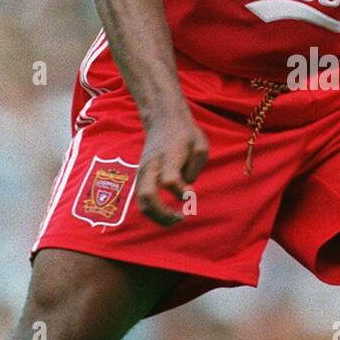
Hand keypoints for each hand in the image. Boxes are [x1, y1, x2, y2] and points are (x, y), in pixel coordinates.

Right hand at [136, 100, 208, 224]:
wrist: (163, 119)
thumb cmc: (186, 135)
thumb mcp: (199, 147)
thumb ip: (193, 170)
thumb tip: (184, 194)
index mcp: (169, 156)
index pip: (169, 179)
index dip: (180, 191)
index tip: (191, 194)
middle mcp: (152, 165)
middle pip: (148, 195)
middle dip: (163, 214)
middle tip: (180, 218)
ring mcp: (143, 171)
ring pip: (141, 202)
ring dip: (157, 217)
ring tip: (175, 219)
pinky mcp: (140, 176)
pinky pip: (142, 200)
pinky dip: (153, 212)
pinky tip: (167, 214)